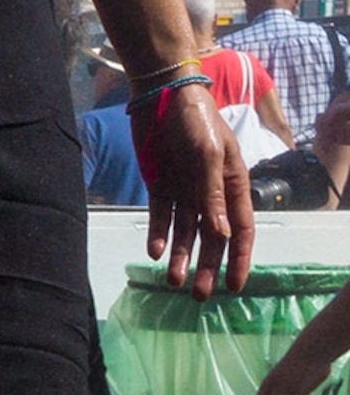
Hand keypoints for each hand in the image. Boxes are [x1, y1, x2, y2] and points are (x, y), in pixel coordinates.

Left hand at [141, 85, 254, 299]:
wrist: (162, 98)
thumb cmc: (196, 120)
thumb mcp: (209, 155)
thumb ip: (214, 194)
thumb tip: (222, 233)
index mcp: (233, 184)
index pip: (240, 229)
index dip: (238, 258)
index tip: (234, 285)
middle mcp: (210, 193)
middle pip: (211, 238)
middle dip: (207, 267)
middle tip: (200, 296)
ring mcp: (184, 191)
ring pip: (185, 233)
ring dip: (181, 257)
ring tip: (174, 282)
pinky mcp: (159, 188)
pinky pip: (160, 218)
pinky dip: (157, 235)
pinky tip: (154, 252)